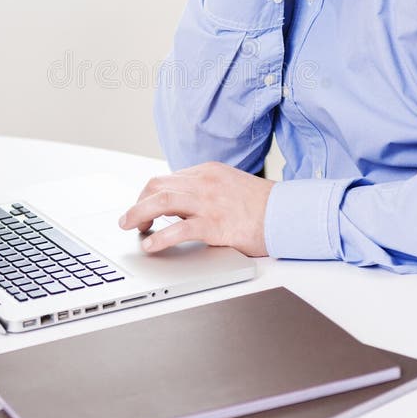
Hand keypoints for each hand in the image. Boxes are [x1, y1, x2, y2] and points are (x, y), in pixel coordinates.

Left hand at [119, 161, 272, 256]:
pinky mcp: (216, 224)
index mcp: (207, 172)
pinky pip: (180, 229)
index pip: (167, 179)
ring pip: (162, 201)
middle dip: (137, 203)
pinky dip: (161, 237)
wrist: (288, 212)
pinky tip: (151, 246)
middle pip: (157, 186)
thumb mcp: (229, 186)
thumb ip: (205, 191)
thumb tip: (179, 206)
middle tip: (128, 220)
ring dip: (139, 214)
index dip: (148, 195)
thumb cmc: (262, 205)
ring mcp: (209, 202)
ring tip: (129, 228)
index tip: (142, 209)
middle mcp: (205, 182)